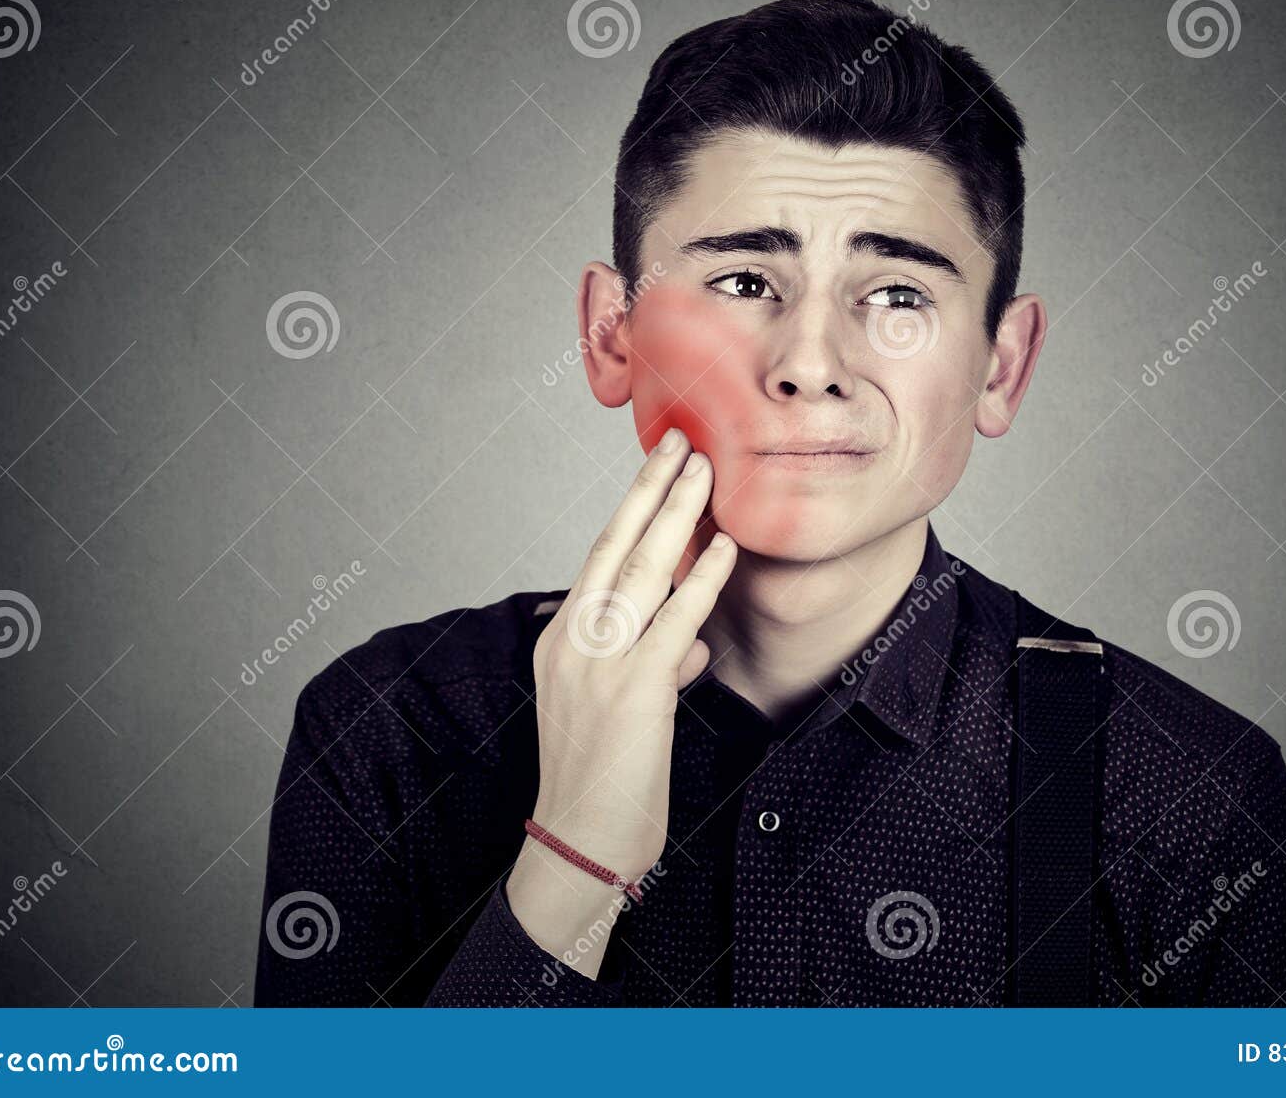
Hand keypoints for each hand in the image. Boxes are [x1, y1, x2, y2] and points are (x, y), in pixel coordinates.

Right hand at [526, 427, 735, 880]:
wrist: (577, 845)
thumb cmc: (600, 784)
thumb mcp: (621, 712)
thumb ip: (653, 666)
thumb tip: (690, 643)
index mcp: (561, 641)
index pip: (600, 559)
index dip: (630, 509)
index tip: (656, 469)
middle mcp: (573, 641)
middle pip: (614, 546)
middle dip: (650, 488)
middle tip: (680, 440)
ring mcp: (600, 663)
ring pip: (642, 569)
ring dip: (676, 513)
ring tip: (703, 469)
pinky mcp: (634, 690)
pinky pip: (674, 621)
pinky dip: (700, 580)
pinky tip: (723, 548)